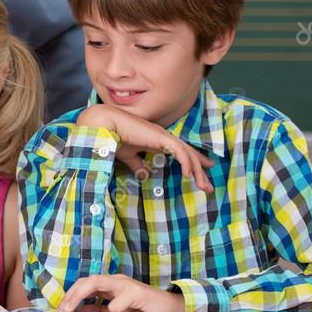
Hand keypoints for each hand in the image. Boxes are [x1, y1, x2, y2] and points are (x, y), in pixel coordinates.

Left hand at [59, 274, 184, 311]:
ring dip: (81, 295)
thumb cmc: (146, 311)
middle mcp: (117, 281)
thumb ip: (103, 311)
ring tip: (71, 308)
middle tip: (63, 308)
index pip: (86, 284)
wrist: (173, 309)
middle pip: (88, 280)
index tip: (61, 308)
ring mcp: (127, 285)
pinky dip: (113, 310)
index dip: (72, 294)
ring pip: (98, 282)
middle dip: (72, 293)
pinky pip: (119, 301)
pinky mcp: (138, 293)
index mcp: (111, 285)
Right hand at [77, 104, 213, 191]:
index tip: (200, 174)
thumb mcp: (128, 155)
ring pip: (187, 153)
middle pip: (188, 153)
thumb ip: (137, 165)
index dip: (192, 162)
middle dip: (200, 170)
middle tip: (208, 187)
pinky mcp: (161, 137)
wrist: (104, 125)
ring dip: (197, 171)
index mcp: (156, 140)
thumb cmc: (112, 138)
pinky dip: (187, 163)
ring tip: (203, 186)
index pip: (179, 151)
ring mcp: (163, 136)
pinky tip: (189, 175)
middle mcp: (163, 137)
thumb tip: (144, 175)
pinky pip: (180, 151)